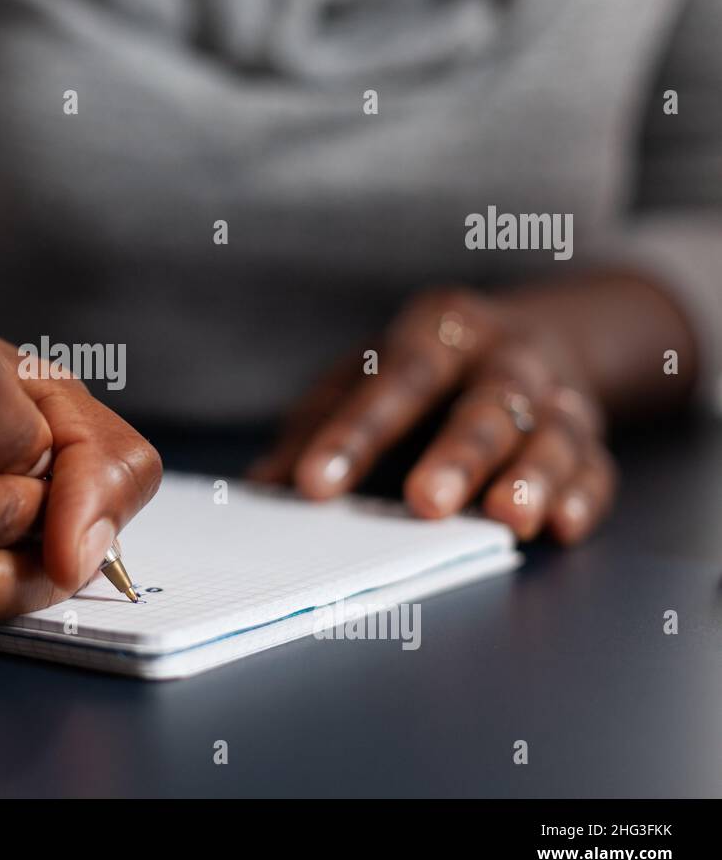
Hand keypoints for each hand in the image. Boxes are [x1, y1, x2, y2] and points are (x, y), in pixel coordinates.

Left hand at [248, 289, 616, 543]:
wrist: (534, 336)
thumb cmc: (424, 368)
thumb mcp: (364, 376)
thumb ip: (317, 426)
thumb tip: (263, 485)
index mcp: (438, 333)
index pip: (394, 379)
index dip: (353, 433)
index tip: (314, 486)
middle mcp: (504, 359)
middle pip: (487, 404)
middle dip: (458, 453)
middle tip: (425, 503)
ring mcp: (557, 396)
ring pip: (554, 433)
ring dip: (532, 476)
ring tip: (507, 518)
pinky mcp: (592, 438)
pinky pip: (596, 466)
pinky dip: (583, 496)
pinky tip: (562, 525)